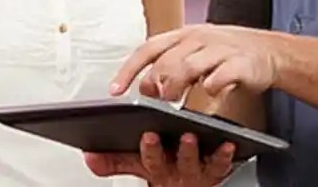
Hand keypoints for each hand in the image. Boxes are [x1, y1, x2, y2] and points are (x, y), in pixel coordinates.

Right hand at [83, 131, 235, 185]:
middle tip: (153, 135)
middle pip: (163, 162)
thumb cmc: (167, 169)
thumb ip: (114, 161)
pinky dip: (223, 155)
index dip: (145, 149)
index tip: (144, 135)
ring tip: (188, 136)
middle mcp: (174, 172)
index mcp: (155, 167)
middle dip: (158, 151)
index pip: (146, 159)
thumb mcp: (139, 165)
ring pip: (191, 162)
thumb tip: (89, 156)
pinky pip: (220, 164)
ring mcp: (195, 172)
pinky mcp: (215, 170)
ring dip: (188, 151)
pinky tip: (227, 143)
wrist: (191, 186)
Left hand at [110, 24, 281, 101]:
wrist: (270, 51)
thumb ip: (171, 65)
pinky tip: (209, 93)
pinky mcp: (240, 63)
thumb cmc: (226, 54)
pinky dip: (211, 86)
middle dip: (154, 82)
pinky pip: (221, 75)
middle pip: (166, 60)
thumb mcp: (195, 52)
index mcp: (183, 35)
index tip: (114, 91)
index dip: (129, 70)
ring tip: (173, 101)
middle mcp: (198, 38)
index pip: (148, 49)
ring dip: (176, 85)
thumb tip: (145, 87)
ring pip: (188, 66)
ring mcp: (219, 49)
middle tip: (154, 99)